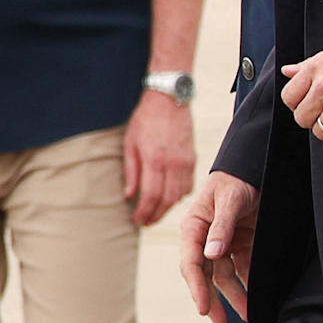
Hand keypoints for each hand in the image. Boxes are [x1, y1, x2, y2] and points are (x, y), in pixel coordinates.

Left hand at [122, 91, 193, 224]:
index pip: (151, 196)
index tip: (138, 220)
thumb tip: (129, 195)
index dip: (144, 212)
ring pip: (180, 195)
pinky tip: (169, 198)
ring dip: (167, 208)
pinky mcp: (193, 159)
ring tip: (155, 213)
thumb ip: (131, 171)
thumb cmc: (145, 120)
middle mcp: (173, 164)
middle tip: (145, 222)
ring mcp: (186, 162)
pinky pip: (189, 185)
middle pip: (167, 200)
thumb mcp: (130, 143)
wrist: (169, 100)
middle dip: (156, 215)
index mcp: (155, 160)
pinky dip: (179, 195)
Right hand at [182, 170, 257, 322]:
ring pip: (226, 276)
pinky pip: (243, 268)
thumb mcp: (229, 200)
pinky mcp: (242, 244)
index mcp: (194, 228)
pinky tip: (257, 296)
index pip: (191, 263)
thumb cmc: (235, 179)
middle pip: (206, 275)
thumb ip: (221, 227)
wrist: (255, 167)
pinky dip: (249, 283)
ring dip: (234, 295)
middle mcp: (205, 239)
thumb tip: (211, 255)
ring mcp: (224, 243)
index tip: (203, 308)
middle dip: (213, 300)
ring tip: (247, 315)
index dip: (196, 288)